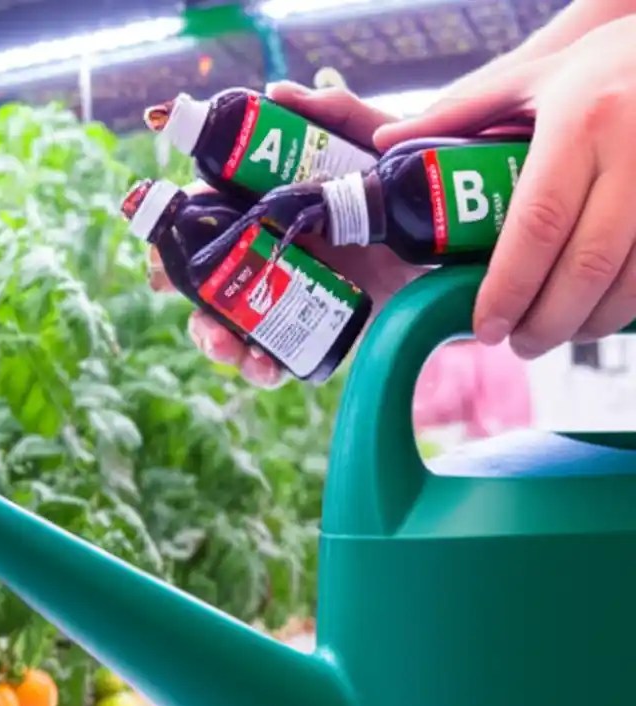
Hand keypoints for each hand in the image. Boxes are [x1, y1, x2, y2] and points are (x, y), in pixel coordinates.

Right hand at [150, 82, 422, 386]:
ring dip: (218, 341)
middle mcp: (266, 246)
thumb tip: (276, 91)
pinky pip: (275, 348)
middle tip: (205, 324)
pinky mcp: (314, 321)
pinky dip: (262, 365)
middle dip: (192, 308)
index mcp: (264, 202)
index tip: (161, 271)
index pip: (201, 220)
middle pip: (205, 280)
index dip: (173, 245)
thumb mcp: (377, 140)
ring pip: (230, 320)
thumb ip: (335, 111)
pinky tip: (269, 370)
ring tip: (233, 354)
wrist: (458, 238)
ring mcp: (286, 287)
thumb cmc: (410, 182)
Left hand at [374, 15, 635, 358]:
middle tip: (519, 346)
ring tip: (555, 337)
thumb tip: (387, 139)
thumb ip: (460, 111)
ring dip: (592, 322)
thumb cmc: (600, 67)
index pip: (536, 224)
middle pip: (585, 263)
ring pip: (632, 277)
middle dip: (549, 320)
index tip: (486, 327)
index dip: (510, 287)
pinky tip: (600, 315)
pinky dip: (629, 303)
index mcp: (578, 124)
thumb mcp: (531, 78)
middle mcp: (631, 152)